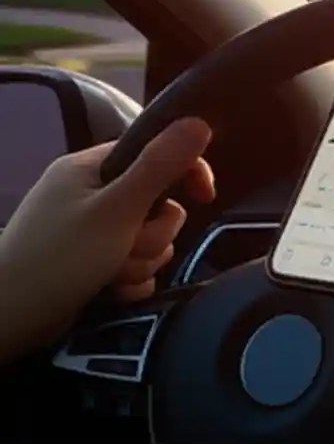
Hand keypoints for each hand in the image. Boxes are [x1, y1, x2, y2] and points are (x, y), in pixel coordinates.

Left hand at [0, 118, 214, 361]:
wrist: (7, 321)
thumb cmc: (58, 258)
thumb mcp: (117, 210)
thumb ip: (160, 167)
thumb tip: (199, 122)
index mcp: (89, 168)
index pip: (153, 153)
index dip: (184, 172)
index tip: (204, 197)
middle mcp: (89, 194)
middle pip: (157, 204)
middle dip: (152, 234)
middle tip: (127, 248)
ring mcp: (89, 231)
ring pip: (149, 239)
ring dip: (141, 261)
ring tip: (112, 275)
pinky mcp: (90, 264)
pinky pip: (135, 265)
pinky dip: (130, 280)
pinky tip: (112, 291)